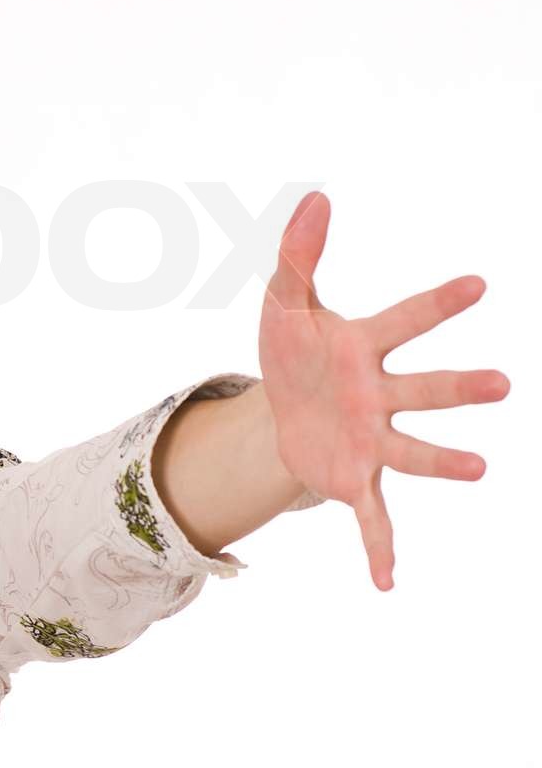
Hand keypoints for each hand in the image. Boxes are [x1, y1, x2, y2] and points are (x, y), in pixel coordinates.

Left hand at [257, 191, 508, 590]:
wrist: (278, 408)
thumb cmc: (294, 349)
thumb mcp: (283, 302)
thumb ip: (298, 254)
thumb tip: (315, 197)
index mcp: (364, 346)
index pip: (405, 319)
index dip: (438, 303)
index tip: (478, 284)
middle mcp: (380, 394)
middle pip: (424, 389)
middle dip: (459, 388)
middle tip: (501, 383)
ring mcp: (372, 439)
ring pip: (413, 451)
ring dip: (444, 461)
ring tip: (479, 467)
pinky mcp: (354, 478)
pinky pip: (371, 517)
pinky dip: (379, 548)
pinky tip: (387, 583)